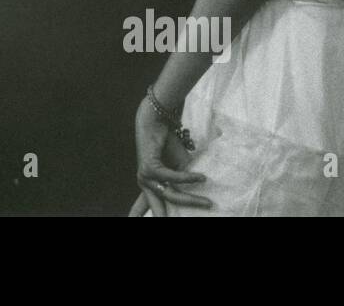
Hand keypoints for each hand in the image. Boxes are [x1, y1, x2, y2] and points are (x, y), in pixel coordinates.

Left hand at [133, 96, 210, 215]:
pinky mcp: (150, 168)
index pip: (144, 208)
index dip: (140, 216)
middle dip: (163, 218)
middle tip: (180, 218)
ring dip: (192, 199)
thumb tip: (199, 197)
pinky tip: (201, 178)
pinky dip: (188, 178)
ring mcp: (146, 177)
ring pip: (171, 194)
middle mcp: (145, 185)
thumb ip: (184, 183)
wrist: (156, 122)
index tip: (134, 222)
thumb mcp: (178, 168)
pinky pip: (172, 178)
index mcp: (150, 187)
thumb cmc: (167, 144)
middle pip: (159, 209)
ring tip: (209, 203)